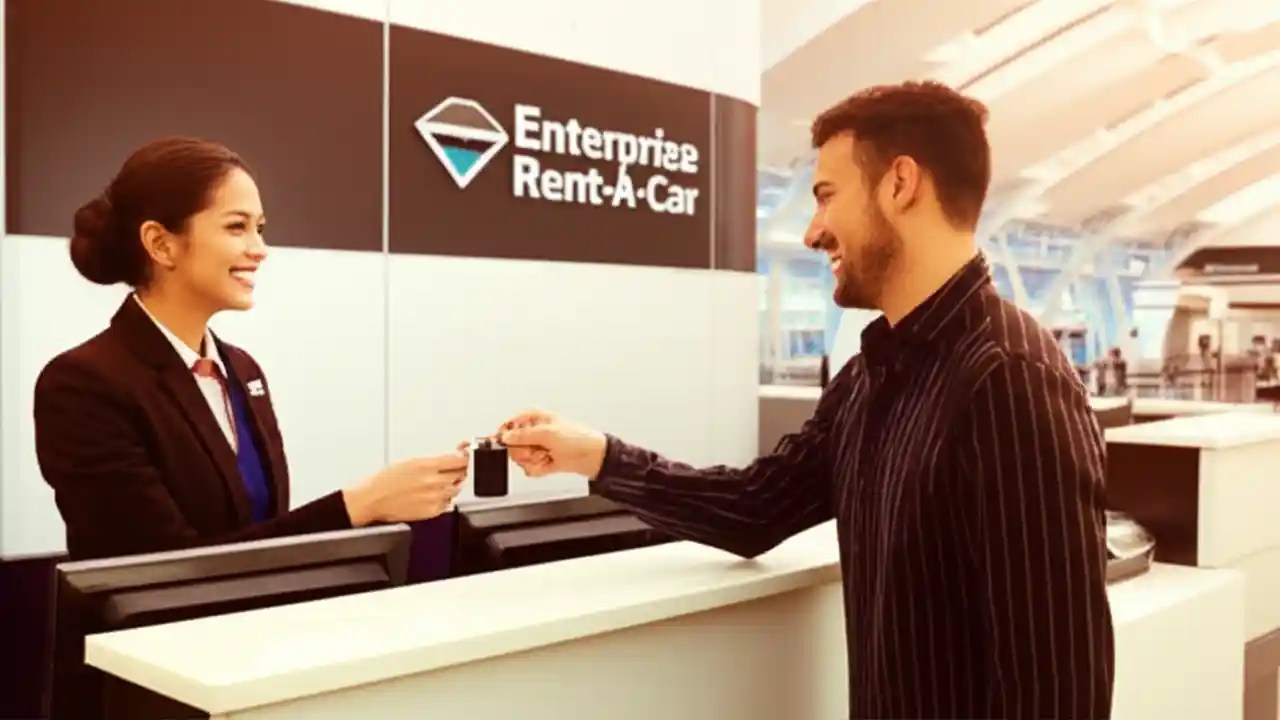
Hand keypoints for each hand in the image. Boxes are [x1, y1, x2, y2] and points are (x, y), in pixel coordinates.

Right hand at [342, 451, 468, 525]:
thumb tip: (450, 458)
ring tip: (438, 483)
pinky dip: (444, 498)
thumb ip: (433, 461)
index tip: (465, 455)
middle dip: (459, 470)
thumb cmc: (384, 481)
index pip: (459, 460)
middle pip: (461, 474)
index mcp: (427, 466)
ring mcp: (434, 497)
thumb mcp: (410, 462)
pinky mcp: (432, 511)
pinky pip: (448, 503)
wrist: (372, 500)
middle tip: (451, 469)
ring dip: (452, 484)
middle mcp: (433, 482)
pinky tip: (433, 495)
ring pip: (456, 489)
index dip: (464, 457)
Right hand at [497, 409, 607, 477]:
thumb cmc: (578, 438)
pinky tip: (549, 464)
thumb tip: (505, 436)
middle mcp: (534, 432)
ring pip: (521, 459)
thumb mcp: (548, 433)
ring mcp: (538, 448)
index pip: (509, 425)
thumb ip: (523, 435)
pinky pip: (530, 469)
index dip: (507, 436)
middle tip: (538, 450)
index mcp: (534, 418)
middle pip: (513, 446)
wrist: (594, 457)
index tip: (508, 443)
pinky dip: (539, 470)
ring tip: (547, 456)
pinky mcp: (542, 462)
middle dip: (525, 451)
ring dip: (534, 461)